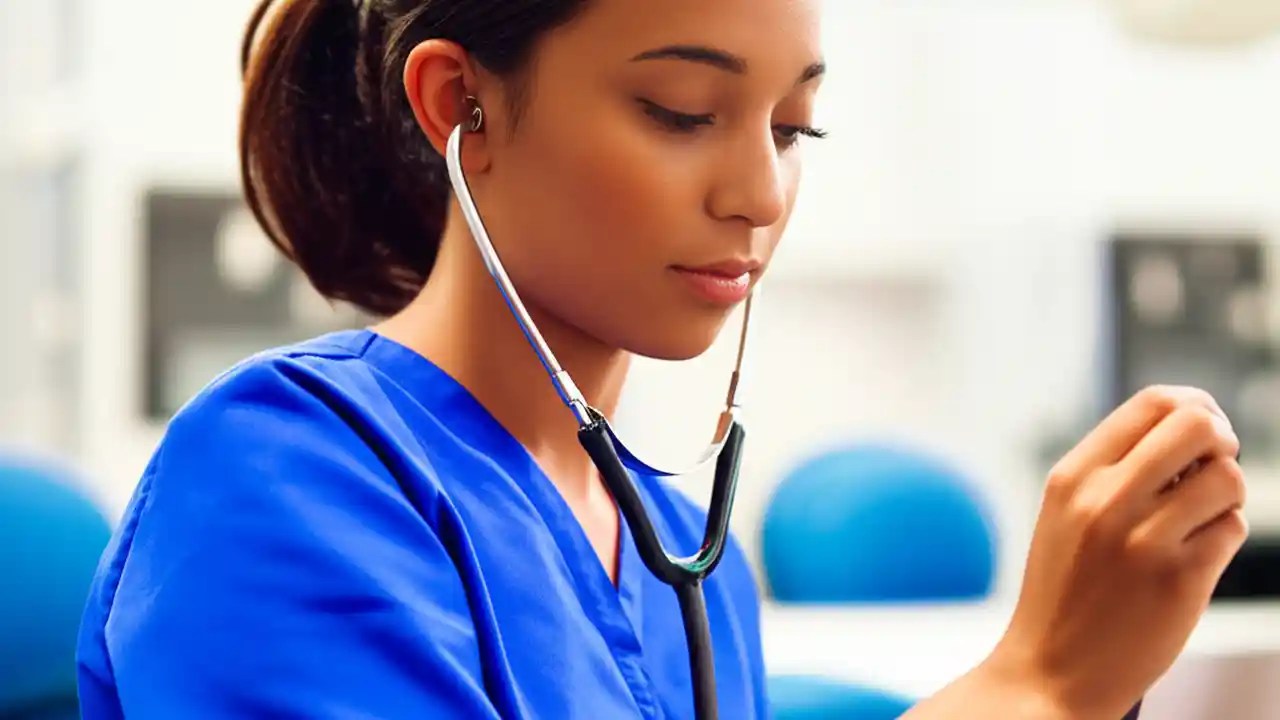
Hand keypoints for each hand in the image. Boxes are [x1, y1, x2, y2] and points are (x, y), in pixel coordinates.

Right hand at [992, 385, 1247, 718]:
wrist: (1051, 669)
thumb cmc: (1066, 589)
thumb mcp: (1065, 514)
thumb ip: (1113, 468)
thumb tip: (1193, 424)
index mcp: (1073, 476)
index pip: (1152, 402)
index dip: (1194, 405)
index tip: (1202, 430)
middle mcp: (1105, 500)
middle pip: (1198, 424)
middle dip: (1221, 439)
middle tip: (1213, 465)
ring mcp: (1142, 539)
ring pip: (1226, 478)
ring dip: (1225, 495)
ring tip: (1198, 521)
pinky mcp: (1179, 579)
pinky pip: (1232, 528)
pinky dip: (1223, 536)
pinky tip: (1193, 557)